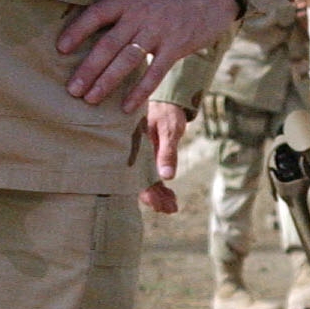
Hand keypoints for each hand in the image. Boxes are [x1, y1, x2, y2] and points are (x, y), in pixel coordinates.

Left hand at [57, 0, 240, 111]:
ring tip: (90, 99)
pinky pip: (155, 73)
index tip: (60, 48)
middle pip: (108, 44)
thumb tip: (89, 10)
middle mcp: (140, 16)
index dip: (77, 30)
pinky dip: (139, 91)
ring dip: (107, 82)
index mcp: (128, 0)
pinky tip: (126, 107)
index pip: (97, 14)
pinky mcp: (175, 47)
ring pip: (127, 60)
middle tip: (72, 89)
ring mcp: (158, 32)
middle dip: (88, 68)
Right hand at [142, 99, 189, 214]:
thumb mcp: (169, 130)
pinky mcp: (150, 155)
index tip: (161, 207)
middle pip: (142, 183)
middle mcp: (137, 155)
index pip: (138, 179)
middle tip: (171, 209)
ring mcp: (143, 156)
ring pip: (148, 180)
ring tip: (173, 206)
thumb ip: (167, 153)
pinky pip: (152, 173)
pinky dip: (161, 185)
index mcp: (137, 149)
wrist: (168, 98)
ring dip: (160, 194)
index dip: (149, 195)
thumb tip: (167, 177)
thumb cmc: (167, 112)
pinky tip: (170, 195)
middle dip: (156, 199)